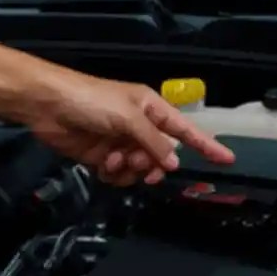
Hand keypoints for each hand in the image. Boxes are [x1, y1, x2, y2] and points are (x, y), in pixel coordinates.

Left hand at [25, 74, 234, 185]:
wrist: (49, 106)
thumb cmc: (91, 100)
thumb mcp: (128, 116)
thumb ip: (153, 141)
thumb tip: (173, 163)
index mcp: (152, 109)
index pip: (186, 130)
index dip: (206, 145)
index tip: (227, 160)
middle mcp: (140, 127)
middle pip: (162, 156)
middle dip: (154, 164)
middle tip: (142, 164)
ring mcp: (121, 143)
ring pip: (141, 169)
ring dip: (131, 169)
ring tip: (114, 158)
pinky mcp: (102, 157)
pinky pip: (120, 175)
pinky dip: (114, 174)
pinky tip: (103, 164)